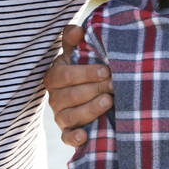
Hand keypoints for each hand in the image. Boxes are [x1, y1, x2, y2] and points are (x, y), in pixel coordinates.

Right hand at [43, 24, 112, 146]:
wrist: (92, 95)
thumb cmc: (84, 70)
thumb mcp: (78, 53)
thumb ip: (74, 40)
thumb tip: (77, 30)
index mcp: (55, 76)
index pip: (63, 75)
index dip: (84, 73)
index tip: (105, 71)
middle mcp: (54, 97)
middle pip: (69, 96)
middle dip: (93, 89)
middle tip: (114, 85)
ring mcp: (60, 116)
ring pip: (69, 116)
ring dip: (89, 109)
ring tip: (109, 101)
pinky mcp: (67, 133)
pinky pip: (66, 138)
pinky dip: (74, 138)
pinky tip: (84, 136)